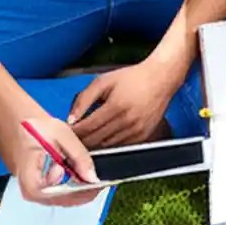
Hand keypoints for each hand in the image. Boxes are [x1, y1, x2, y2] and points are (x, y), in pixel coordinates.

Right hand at [0, 115, 99, 206]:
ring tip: (83, 174)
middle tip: (94, 182)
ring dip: (69, 186)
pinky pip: (44, 184)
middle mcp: (25, 185)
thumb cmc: (27, 119)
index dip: (81, 194)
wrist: (4, 107)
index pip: (61, 198)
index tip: (96, 187)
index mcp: (31, 181)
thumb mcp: (61, 136)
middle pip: (56, 199)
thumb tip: (92, 177)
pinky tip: (68, 168)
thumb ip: (79, 158)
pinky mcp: (24, 173)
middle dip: (77, 192)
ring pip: (51, 193)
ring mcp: (23, 180)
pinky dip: (59, 179)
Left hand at [68, 59, 184, 148]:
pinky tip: (100, 139)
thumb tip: (71, 120)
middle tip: (70, 141)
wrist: (161, 79)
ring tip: (82, 141)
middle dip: (80, 142)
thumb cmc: (131, 78)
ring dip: (93, 146)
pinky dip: (108, 145)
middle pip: (96, 140)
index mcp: (115, 107)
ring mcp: (136, 131)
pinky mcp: (142, 137)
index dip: (74, 133)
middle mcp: (126, 122)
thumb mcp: (103, 81)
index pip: (87, 127)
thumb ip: (83, 99)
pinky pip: (119, 146)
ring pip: (107, 146)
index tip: (64, 134)